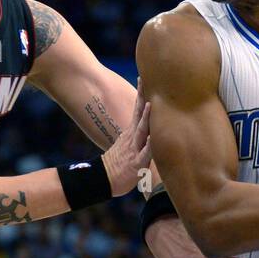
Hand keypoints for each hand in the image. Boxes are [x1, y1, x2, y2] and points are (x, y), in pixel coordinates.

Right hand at [103, 77, 152, 197]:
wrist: (105, 179)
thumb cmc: (119, 163)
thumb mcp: (128, 145)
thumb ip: (138, 136)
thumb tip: (146, 127)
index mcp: (131, 133)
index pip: (137, 110)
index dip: (141, 94)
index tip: (144, 78)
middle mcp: (133, 138)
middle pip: (139, 114)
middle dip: (143, 97)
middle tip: (146, 80)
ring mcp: (134, 149)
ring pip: (141, 132)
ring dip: (146, 118)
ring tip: (150, 104)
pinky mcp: (136, 164)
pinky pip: (144, 154)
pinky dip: (149, 146)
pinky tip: (153, 139)